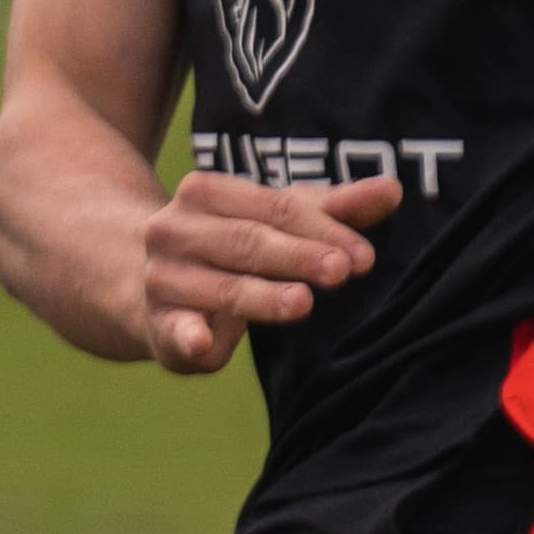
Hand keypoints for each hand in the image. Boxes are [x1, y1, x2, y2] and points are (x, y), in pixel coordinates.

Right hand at [131, 160, 403, 373]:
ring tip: (301, 303)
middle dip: (296, 257)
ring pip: (219, 287)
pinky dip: (187, 335)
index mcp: (208, 193)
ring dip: (259, 296)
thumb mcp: (275, 221)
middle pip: (246, 242)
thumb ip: (333, 209)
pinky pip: (173, 330)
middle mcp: (176, 229)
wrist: (139, 283)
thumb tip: (394, 190)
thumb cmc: (227, 246)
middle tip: (341, 272)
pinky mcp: (156, 325)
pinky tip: (203, 342)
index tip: (362, 256)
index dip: (321, 230)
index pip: (275, 208)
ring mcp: (162, 277)